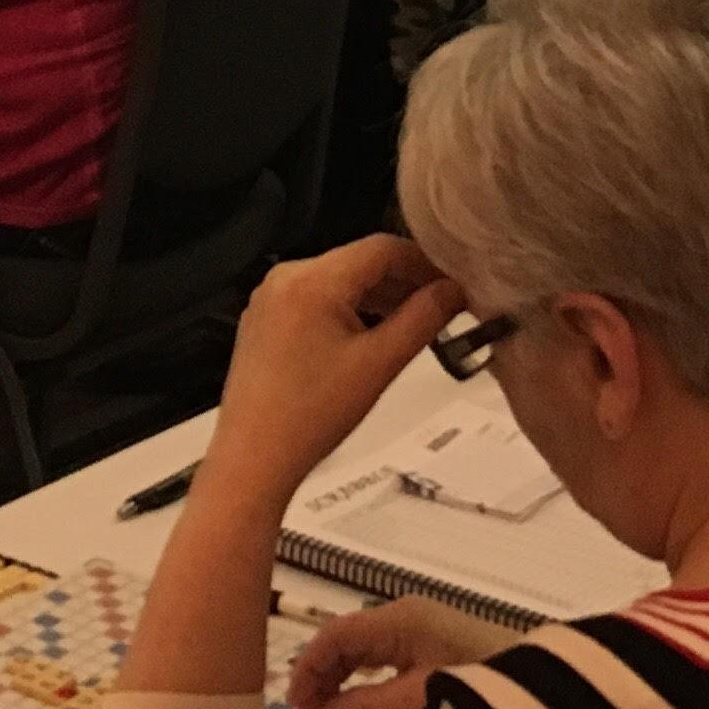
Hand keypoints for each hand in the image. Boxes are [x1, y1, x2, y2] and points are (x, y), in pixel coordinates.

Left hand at [197, 235, 459, 509]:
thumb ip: (423, 319)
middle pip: (359, 262)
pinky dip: (348, 309)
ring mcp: (270, 298)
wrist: (253, 460)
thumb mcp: (379, 364)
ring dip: (377, 296)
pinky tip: (370, 335)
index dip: (424, 261)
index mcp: (312, 279)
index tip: (454, 283)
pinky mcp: (264, 319)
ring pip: (338, 280)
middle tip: (441, 306)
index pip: (382, 248)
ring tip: (412, 323)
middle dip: (403, 281)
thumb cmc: (312, 416)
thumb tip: (454, 290)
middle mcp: (285, 276)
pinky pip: (315, 298)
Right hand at [286, 597, 515, 708]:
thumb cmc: (478, 683)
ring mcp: (420, 628)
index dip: (307, 669)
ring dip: (338, 684)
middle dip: (318, 680)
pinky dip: (361, 683)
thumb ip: (366, 707)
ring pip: (361, 651)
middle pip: (345, 641)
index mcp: (399, 618)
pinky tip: (355, 708)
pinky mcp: (432, 645)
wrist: (540, 684)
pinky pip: (382, 659)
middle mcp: (405, 615)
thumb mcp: (418, 701)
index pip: (335, 634)